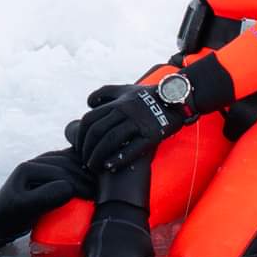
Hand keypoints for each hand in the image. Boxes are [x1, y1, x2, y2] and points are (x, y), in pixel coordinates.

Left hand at [0, 148, 95, 254]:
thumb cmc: (11, 218)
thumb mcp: (26, 209)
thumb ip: (45, 197)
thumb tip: (69, 188)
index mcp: (28, 167)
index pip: (62, 173)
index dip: (79, 185)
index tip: (93, 198)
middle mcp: (34, 162)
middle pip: (67, 163)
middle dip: (85, 176)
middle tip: (99, 192)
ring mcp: (40, 165)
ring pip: (68, 159)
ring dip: (85, 169)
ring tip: (98, 185)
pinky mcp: (45, 171)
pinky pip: (66, 163)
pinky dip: (80, 166)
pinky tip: (90, 175)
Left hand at [76, 75, 191, 173]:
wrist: (178, 98)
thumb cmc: (149, 96)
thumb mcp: (126, 89)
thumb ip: (106, 93)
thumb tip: (89, 103)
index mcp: (117, 103)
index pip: (90, 120)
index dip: (80, 136)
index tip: (79, 148)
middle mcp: (125, 111)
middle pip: (97, 131)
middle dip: (86, 149)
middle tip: (84, 161)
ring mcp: (139, 123)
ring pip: (110, 140)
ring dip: (98, 156)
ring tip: (93, 167)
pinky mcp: (153, 134)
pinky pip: (133, 148)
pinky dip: (118, 159)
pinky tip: (108, 167)